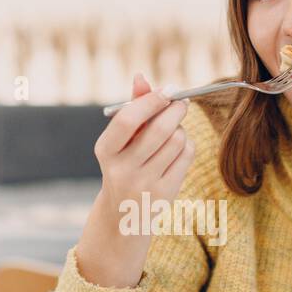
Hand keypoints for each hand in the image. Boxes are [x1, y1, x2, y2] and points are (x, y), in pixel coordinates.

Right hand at [75, 73, 195, 287]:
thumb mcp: (120, 140)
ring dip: (180, 129)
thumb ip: (132, 106)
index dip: (150, 101)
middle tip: (181, 101)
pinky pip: (186, 155)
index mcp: (105, 151)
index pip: (127, 121)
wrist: (123, 214)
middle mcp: (122, 170)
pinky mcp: (165, 193)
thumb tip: (142, 77)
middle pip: (159, 129)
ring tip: (172, 132)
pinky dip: (186, 145)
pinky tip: (177, 149)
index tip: (166, 90)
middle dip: (175, 109)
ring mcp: (144, 184)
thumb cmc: (123, 164)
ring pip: (177, 140)